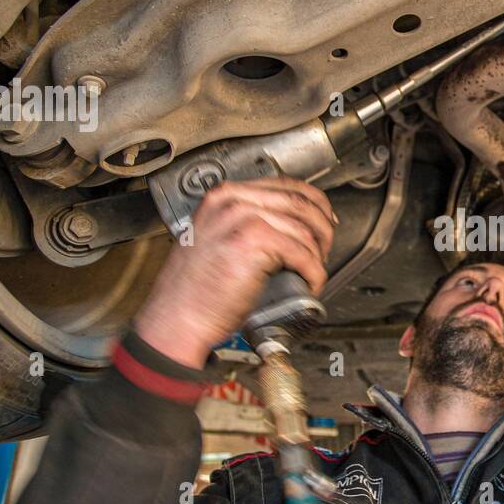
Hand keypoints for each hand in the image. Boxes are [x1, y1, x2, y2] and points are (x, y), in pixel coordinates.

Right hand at [133, 178, 335, 367]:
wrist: (177, 318)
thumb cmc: (194, 291)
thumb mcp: (217, 240)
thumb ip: (246, 224)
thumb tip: (288, 225)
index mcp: (223, 196)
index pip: (283, 185)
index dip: (313, 202)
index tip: (324, 219)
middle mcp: (233, 201)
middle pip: (300, 201)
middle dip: (323, 226)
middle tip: (326, 249)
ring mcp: (242, 218)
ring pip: (304, 228)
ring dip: (319, 254)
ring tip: (313, 271)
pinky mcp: (253, 241)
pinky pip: (302, 253)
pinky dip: (315, 271)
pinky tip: (310, 283)